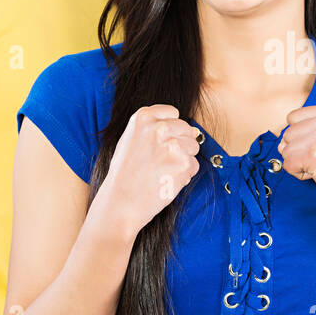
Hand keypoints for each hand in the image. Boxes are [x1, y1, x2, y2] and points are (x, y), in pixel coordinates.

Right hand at [95, 104, 200, 235]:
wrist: (121, 201)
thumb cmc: (125, 174)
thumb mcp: (130, 140)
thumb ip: (155, 129)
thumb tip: (192, 129)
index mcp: (143, 117)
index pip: (173, 113)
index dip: (169, 130)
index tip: (159, 143)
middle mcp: (159, 128)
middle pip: (187, 129)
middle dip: (179, 144)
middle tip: (160, 161)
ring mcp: (173, 145)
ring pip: (193, 147)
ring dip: (183, 160)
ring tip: (162, 171)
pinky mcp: (184, 164)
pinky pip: (194, 165)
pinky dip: (184, 175)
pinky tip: (166, 180)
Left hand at [278, 102, 315, 223]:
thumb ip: (309, 129)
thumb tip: (280, 142)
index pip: (293, 117)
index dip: (302, 137)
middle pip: (287, 133)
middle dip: (298, 150)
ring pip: (285, 149)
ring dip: (298, 163)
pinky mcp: (314, 154)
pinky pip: (287, 164)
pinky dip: (298, 174)